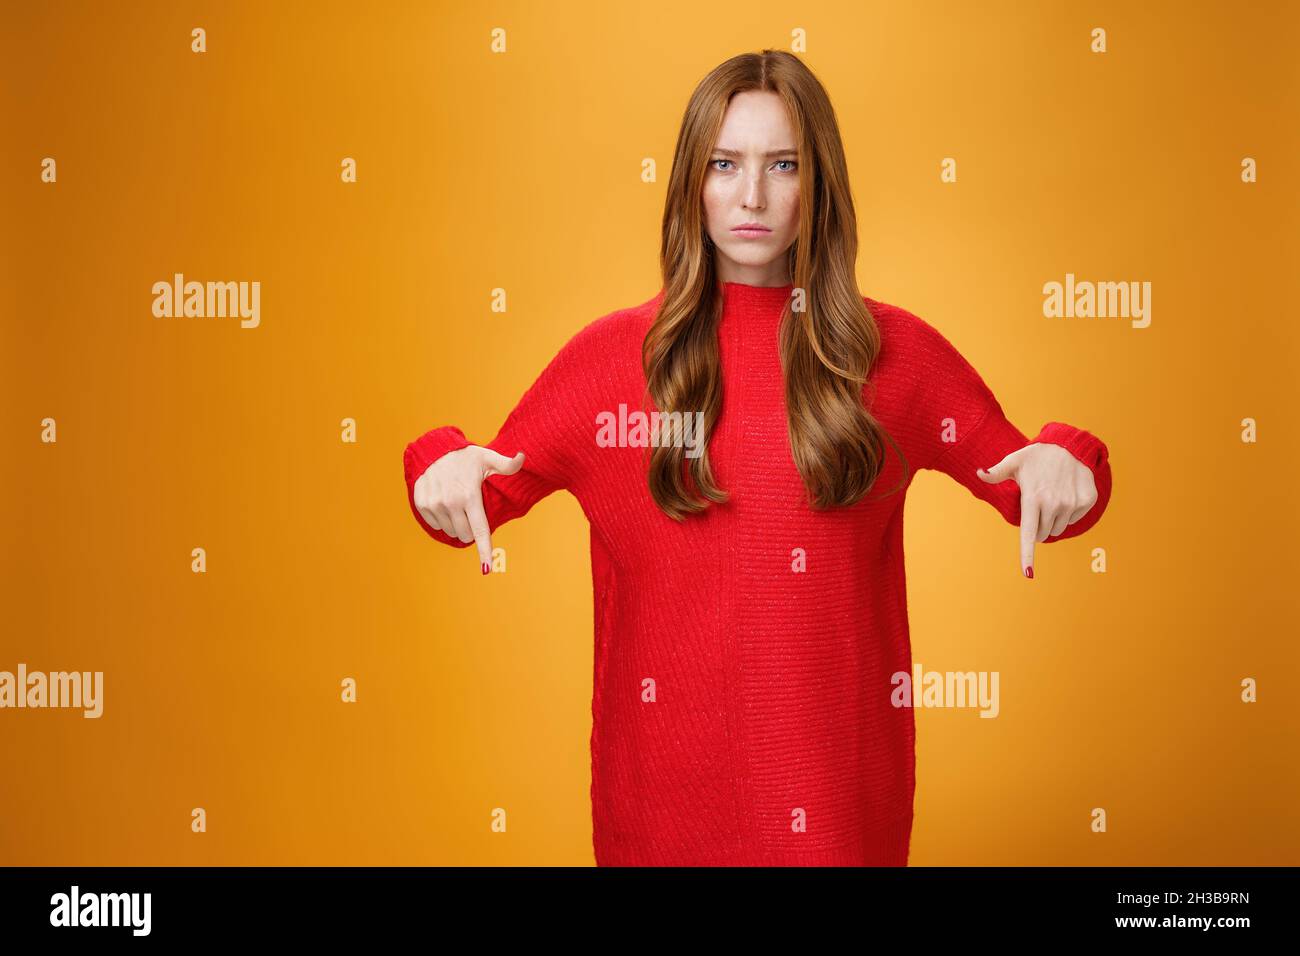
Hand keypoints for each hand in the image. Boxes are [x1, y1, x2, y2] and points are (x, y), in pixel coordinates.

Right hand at [411, 444, 525, 573]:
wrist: (433, 449)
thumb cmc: (465, 456)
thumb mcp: (487, 457)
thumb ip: (507, 464)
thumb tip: (523, 457)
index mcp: (469, 495)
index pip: (480, 530)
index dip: (484, 550)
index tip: (487, 568)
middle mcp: (450, 503)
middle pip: (466, 535)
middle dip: (471, 529)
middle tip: (471, 510)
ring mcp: (434, 505)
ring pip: (451, 532)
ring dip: (457, 525)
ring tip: (457, 504)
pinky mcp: (422, 505)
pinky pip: (436, 526)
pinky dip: (442, 519)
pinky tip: (444, 503)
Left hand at [976, 443, 1097, 578]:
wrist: (1070, 445)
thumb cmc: (1037, 456)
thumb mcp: (1014, 461)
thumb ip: (996, 472)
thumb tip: (979, 474)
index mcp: (1033, 499)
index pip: (1028, 533)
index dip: (1027, 555)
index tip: (1028, 573)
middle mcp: (1054, 504)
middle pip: (1042, 534)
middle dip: (1037, 526)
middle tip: (1037, 506)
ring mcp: (1072, 504)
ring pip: (1058, 529)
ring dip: (1052, 521)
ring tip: (1051, 499)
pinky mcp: (1087, 501)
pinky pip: (1074, 520)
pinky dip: (1068, 513)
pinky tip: (1065, 494)